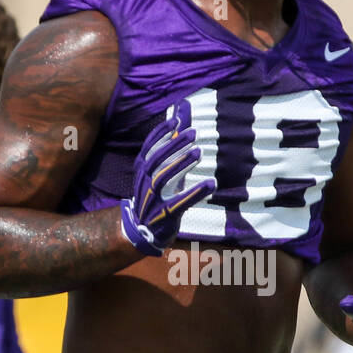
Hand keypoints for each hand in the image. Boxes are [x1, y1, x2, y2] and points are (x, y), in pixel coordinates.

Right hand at [119, 108, 215, 256]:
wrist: (144, 231)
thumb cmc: (158, 195)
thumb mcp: (162, 172)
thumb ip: (171, 151)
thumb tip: (180, 122)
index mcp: (141, 170)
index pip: (149, 148)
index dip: (161, 133)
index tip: (176, 121)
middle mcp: (143, 183)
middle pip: (156, 160)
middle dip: (174, 145)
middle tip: (194, 133)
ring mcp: (152, 200)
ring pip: (162, 178)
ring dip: (181, 164)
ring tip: (199, 152)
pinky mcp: (164, 215)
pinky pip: (179, 203)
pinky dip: (195, 193)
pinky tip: (211, 183)